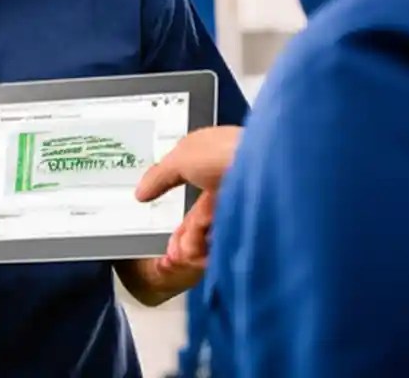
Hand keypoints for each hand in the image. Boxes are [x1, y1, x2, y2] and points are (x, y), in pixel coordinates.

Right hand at [120, 127, 241, 303]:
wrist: (267, 167)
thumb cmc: (228, 152)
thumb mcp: (180, 158)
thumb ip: (158, 176)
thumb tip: (141, 192)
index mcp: (216, 166)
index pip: (196, 202)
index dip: (182, 223)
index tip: (171, 240)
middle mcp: (233, 187)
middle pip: (205, 222)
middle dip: (187, 240)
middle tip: (175, 257)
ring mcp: (246, 206)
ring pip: (218, 235)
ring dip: (198, 247)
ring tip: (190, 255)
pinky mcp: (255, 225)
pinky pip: (233, 244)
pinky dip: (218, 251)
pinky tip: (207, 256)